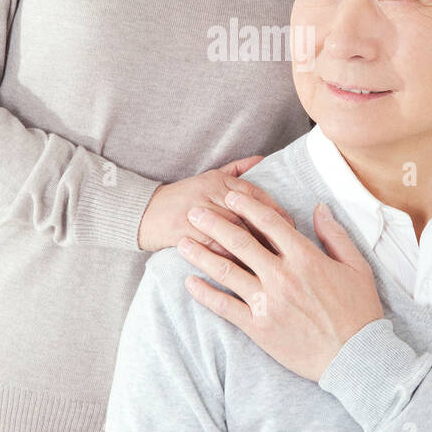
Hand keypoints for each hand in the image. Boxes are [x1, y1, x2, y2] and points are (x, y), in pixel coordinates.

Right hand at [136, 155, 295, 253]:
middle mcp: (209, 194)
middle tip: (286, 249)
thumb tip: (261, 160)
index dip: (274, 211)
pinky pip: (214, 248)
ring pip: (233, 233)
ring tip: (271, 263)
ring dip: (254, 250)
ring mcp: (197, 214)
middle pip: (248, 215)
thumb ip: (236, 170)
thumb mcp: (207, 178)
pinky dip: (231, 260)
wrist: (141, 212)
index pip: (254, 195)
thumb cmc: (179, 198)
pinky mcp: (186, 233)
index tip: (290, 225)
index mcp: (217, 181)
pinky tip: (246, 272)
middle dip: (269, 233)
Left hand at [176, 192, 384, 381]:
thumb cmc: (359, 311)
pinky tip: (189, 283)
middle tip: (194, 211)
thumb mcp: (356, 267)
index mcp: (305, 258)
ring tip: (182, 242)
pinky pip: (225, 307)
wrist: (355, 358)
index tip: (229, 196)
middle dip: (214, 223)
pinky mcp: (259, 327)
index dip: (246, 206)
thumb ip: (334, 235)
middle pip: (240, 242)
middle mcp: (282, 276)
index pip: (268, 223)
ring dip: (201, 254)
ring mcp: (267, 302)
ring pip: (226, 271)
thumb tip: (319, 208)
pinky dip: (205, 294)